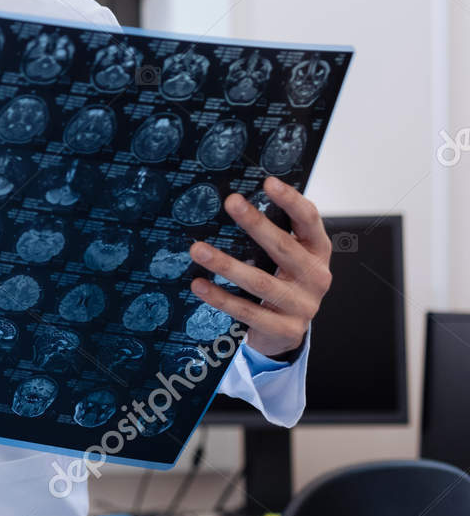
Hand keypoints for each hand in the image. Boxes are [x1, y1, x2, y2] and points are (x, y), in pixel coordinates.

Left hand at [186, 175, 331, 356]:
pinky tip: (199, 285)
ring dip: (227, 264)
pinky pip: (247, 312)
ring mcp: (302, 305)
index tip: (268, 182)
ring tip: (198, 250)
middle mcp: (316, 277)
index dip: (291, 201)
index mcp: (317, 252)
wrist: (287, 333)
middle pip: (283, 247)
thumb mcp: (286, 260)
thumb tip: (235, 203)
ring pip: (261, 282)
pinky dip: (221, 298)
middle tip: (230, 202)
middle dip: (255, 224)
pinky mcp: (285, 329)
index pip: (309, 221)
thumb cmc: (283, 284)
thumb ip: (272, 236)